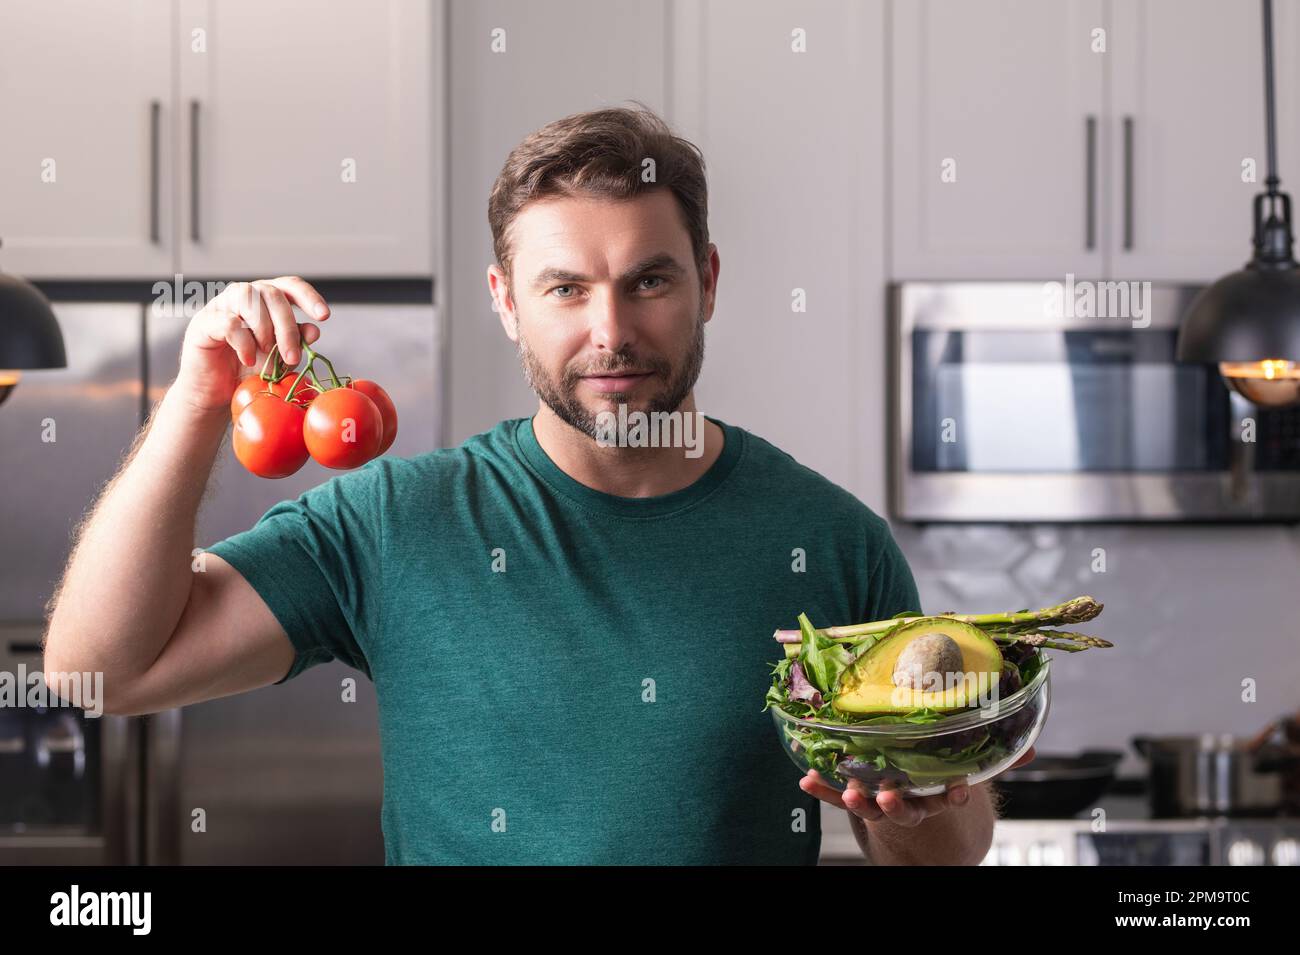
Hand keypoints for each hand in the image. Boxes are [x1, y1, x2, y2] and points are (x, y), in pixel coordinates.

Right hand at [174, 276, 330, 413]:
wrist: (214, 394)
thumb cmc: (245, 372)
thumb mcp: (278, 358)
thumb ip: (295, 343)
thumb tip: (313, 330)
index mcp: (264, 300)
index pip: (289, 286)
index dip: (308, 297)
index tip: (324, 316)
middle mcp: (243, 296)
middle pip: (273, 294)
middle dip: (288, 327)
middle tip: (292, 357)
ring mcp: (221, 306)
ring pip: (249, 298)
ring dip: (265, 330)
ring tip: (266, 353)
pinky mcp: (204, 322)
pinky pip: (229, 322)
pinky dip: (245, 343)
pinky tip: (248, 359)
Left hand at [800, 746, 1036, 826]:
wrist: (916, 809)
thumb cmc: (942, 776)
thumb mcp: (971, 770)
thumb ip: (998, 760)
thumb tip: (1029, 747)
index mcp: (938, 795)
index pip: (950, 797)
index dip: (955, 795)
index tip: (960, 790)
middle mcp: (910, 803)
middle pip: (906, 810)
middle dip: (896, 805)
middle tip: (887, 797)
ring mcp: (881, 803)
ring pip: (869, 807)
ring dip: (856, 800)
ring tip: (845, 790)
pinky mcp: (856, 798)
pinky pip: (837, 796)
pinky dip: (822, 788)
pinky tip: (805, 777)